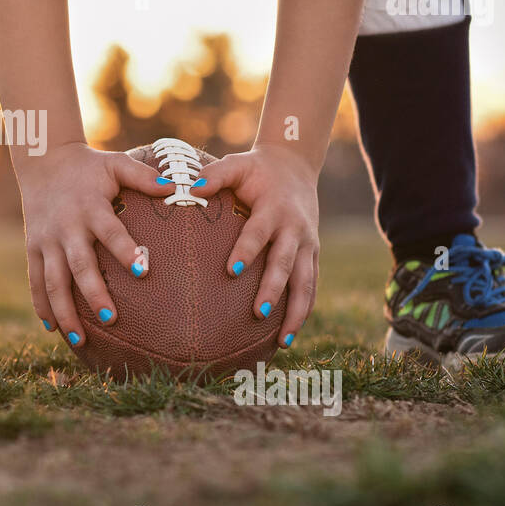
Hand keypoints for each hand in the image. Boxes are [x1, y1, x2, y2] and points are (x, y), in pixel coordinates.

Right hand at [17, 141, 170, 346]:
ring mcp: (47, 240)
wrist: (42, 159)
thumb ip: (143, 176)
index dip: (126, 250)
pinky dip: (42, 305)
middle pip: (80, 266)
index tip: (144, 271)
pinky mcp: (33, 248)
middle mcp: (67, 227)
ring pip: (53, 281)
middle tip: (112, 319)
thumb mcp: (115, 164)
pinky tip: (53, 329)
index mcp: (90, 208)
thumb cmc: (88, 166)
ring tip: (81, 341)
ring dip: (65, 312)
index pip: (110, 232)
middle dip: (94, 294)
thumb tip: (175, 186)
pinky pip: (35, 281)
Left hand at [193, 143, 319, 345]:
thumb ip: (215, 175)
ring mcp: (308, 244)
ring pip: (305, 282)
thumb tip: (190, 189)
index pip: (258, 233)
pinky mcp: (313, 254)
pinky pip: (311, 286)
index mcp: (274, 208)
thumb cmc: (257, 169)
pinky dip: (304, 310)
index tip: (231, 271)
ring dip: (295, 312)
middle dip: (273, 289)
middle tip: (257, 313)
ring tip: (282, 341)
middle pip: (285, 263)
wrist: (296, 165)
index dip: (246, 250)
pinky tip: (290, 335)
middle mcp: (295, 229)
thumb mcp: (237, 164)